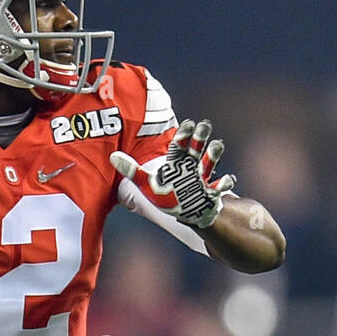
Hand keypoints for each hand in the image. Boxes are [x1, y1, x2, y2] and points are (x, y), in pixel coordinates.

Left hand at [110, 119, 235, 228]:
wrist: (186, 211)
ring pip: (211, 160)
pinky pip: (222, 186)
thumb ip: (132, 170)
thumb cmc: (166, 195)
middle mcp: (191, 167)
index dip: (184, 134)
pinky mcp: (212, 191)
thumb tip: (112, 156)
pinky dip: (224, 183)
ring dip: (214, 152)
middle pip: (197, 147)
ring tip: (217, 145)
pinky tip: (224, 182)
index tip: (188, 123)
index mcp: (176, 162)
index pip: (180, 145)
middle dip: (200, 137)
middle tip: (203, 125)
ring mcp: (203, 178)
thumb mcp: (147, 184)